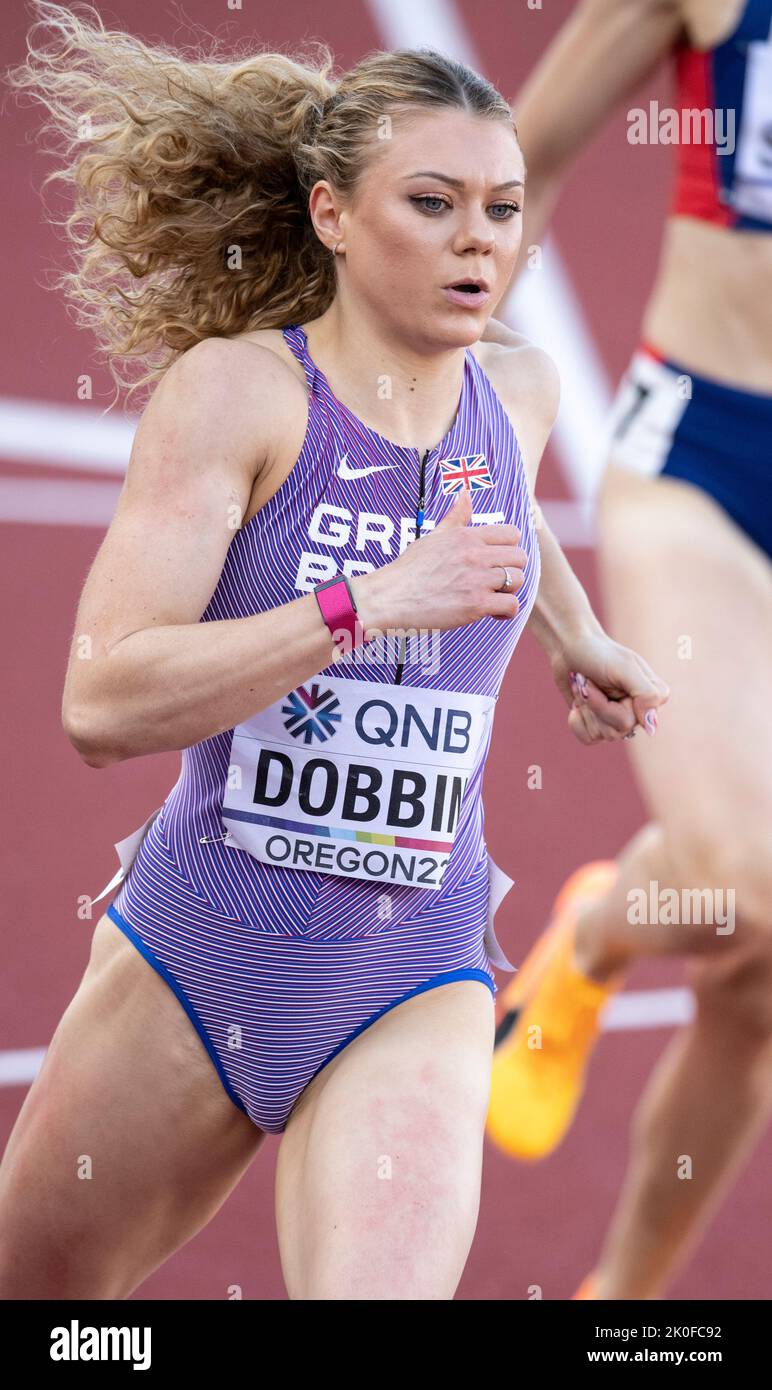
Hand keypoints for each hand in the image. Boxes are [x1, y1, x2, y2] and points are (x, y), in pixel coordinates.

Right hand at [353, 486, 528, 634]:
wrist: (390, 597)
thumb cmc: (409, 569)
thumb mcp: (434, 536)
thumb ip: (456, 516)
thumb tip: (465, 493)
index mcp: (467, 536)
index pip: (512, 533)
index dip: (508, 549)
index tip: (496, 561)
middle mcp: (475, 554)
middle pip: (520, 557)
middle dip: (512, 570)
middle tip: (495, 581)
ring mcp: (477, 580)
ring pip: (518, 580)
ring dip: (508, 591)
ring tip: (491, 597)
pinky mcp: (476, 605)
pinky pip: (511, 605)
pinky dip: (506, 612)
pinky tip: (492, 614)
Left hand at [551, 630, 669, 745]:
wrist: (570, 648)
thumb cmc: (599, 654)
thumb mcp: (625, 668)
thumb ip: (646, 694)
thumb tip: (652, 728)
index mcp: (650, 697)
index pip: (628, 721)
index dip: (604, 704)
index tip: (600, 679)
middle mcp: (636, 712)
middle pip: (613, 731)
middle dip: (592, 705)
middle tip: (588, 681)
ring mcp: (616, 720)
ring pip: (599, 735)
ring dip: (584, 707)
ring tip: (584, 687)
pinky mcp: (598, 724)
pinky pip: (588, 739)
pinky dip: (577, 721)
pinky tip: (577, 703)